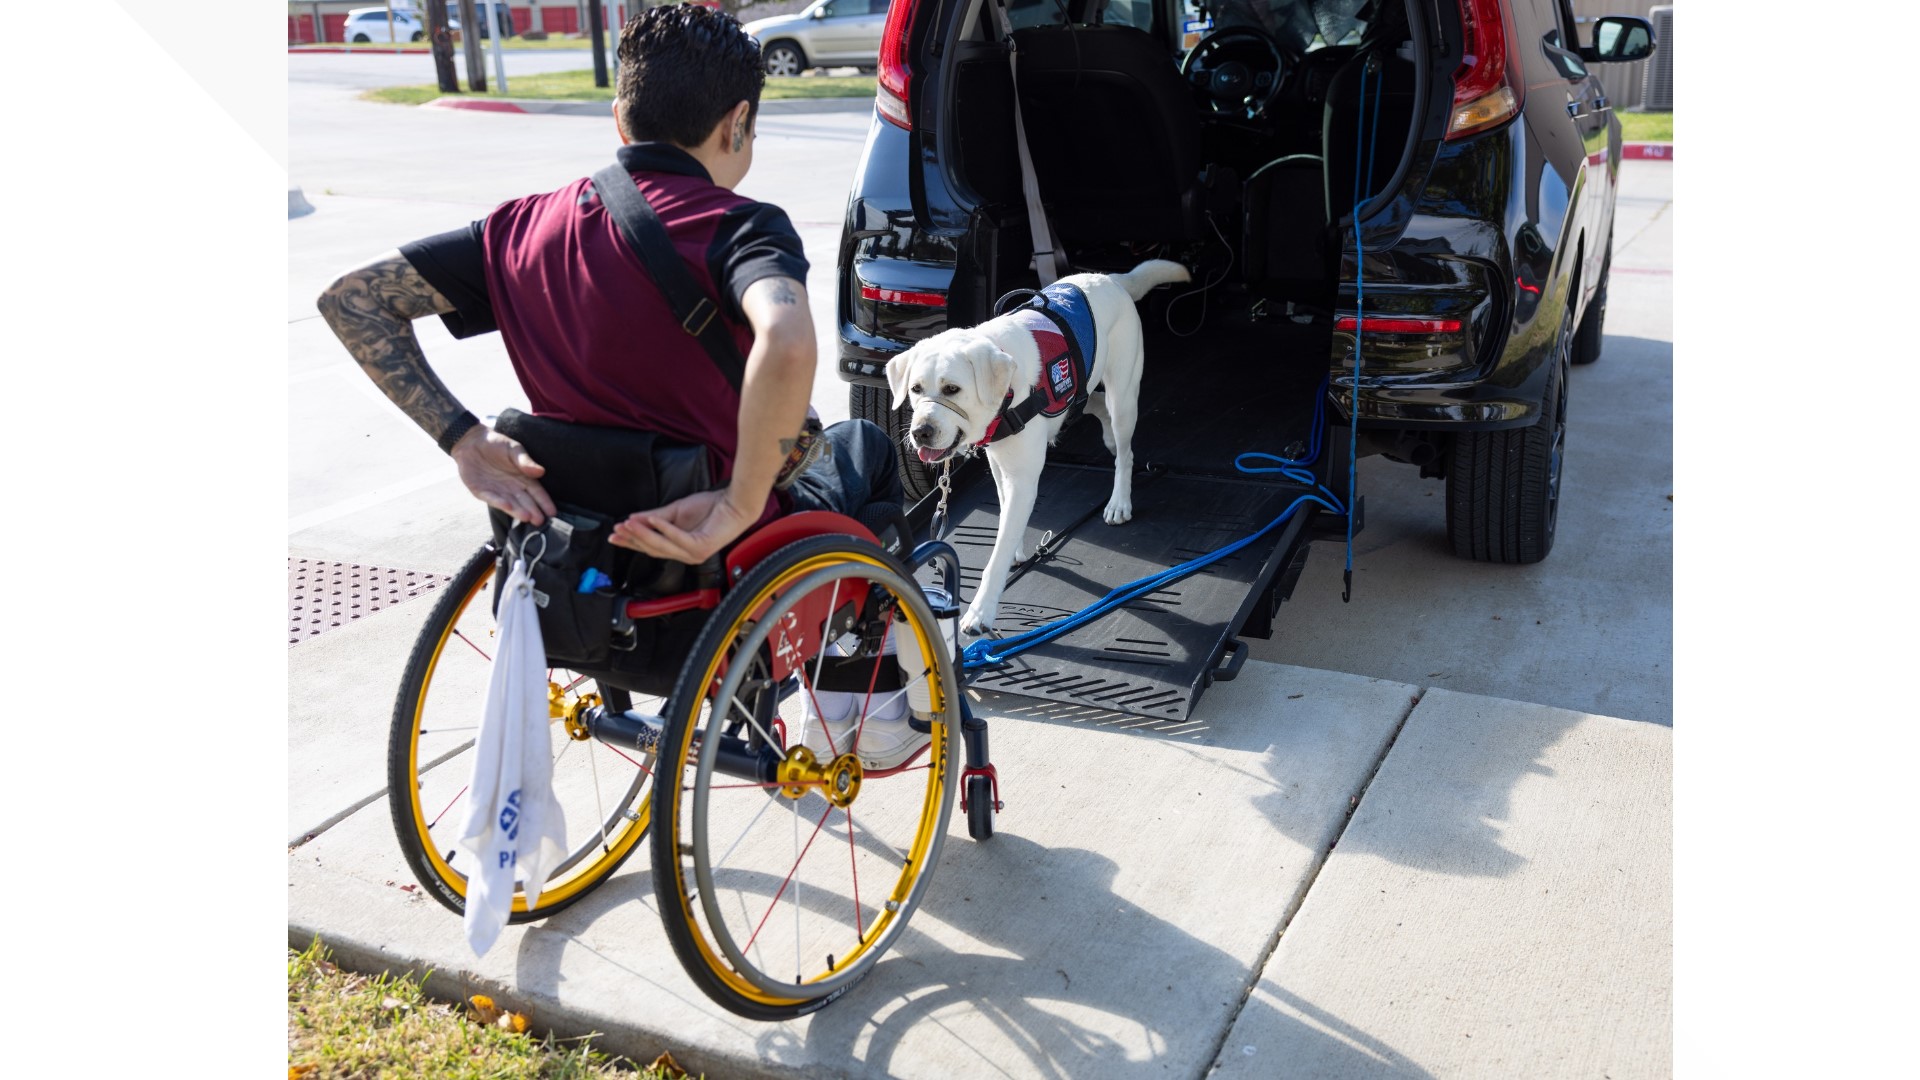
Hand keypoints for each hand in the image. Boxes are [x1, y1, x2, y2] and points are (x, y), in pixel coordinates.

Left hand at [450, 425, 555, 524]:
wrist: (471, 441)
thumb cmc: (496, 444)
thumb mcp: (514, 449)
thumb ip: (525, 461)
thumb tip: (541, 471)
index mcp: (522, 478)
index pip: (536, 492)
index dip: (544, 502)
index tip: (552, 512)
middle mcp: (511, 488)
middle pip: (525, 501)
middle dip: (533, 511)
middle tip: (540, 521)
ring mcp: (497, 491)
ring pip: (510, 503)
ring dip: (518, 511)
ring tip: (527, 517)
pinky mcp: (481, 491)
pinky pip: (491, 498)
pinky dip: (499, 503)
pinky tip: (508, 507)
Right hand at [610, 488, 760, 564]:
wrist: (735, 503)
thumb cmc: (711, 507)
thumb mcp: (676, 511)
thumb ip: (655, 517)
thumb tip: (633, 518)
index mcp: (679, 548)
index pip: (651, 547)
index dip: (631, 542)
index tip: (614, 535)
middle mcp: (686, 555)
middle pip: (653, 550)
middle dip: (633, 539)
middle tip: (616, 531)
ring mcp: (695, 553)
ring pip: (662, 546)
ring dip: (643, 534)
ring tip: (628, 524)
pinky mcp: (702, 546)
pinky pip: (678, 538)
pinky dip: (664, 528)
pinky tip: (653, 519)